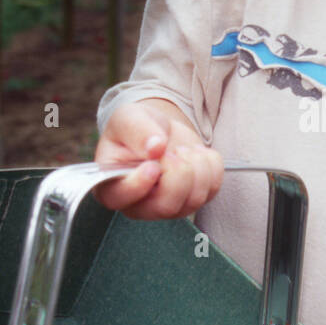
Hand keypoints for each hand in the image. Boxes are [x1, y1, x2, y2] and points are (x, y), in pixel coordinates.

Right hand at [93, 100, 223, 220]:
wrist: (160, 130)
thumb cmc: (136, 127)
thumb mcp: (128, 117)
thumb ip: (137, 130)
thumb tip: (155, 147)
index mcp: (112, 186)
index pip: (121, 198)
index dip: (139, 184)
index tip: (152, 165)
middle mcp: (140, 205)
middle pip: (166, 206)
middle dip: (177, 171)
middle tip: (172, 151)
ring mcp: (169, 207)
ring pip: (194, 199)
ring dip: (195, 164)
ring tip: (181, 149)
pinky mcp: (194, 201)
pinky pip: (213, 188)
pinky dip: (210, 164)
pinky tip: (194, 155)